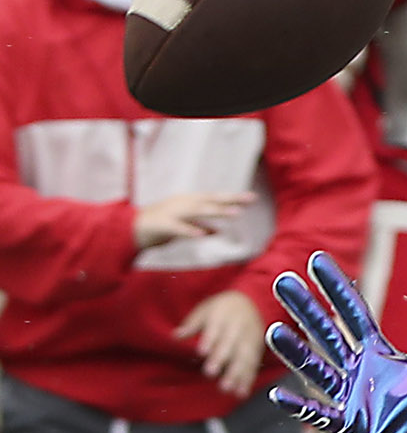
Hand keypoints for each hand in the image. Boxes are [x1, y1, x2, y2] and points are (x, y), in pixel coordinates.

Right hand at [134, 192, 250, 250]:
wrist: (127, 231)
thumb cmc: (157, 228)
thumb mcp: (183, 227)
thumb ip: (200, 227)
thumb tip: (217, 231)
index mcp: (186, 203)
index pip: (212, 198)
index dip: (231, 198)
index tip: (251, 198)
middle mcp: (180, 204)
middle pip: (208, 200)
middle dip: (230, 199)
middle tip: (250, 199)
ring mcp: (170, 213)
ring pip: (197, 211)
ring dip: (216, 212)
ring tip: (235, 214)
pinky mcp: (160, 225)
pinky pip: (178, 228)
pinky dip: (190, 230)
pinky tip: (203, 234)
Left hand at [175, 290, 269, 396]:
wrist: (252, 302)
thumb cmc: (222, 309)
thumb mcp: (205, 309)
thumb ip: (191, 324)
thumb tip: (175, 336)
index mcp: (223, 316)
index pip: (215, 329)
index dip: (209, 340)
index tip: (201, 352)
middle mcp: (238, 328)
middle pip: (230, 345)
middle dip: (221, 360)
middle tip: (210, 373)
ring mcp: (250, 340)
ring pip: (244, 358)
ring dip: (237, 374)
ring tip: (227, 389)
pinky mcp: (257, 351)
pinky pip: (254, 366)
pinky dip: (248, 380)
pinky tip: (241, 392)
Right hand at [266, 254, 406, 432]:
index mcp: (382, 357)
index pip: (354, 313)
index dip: (336, 287)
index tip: (316, 259)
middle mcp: (362, 375)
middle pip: (327, 334)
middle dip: (306, 309)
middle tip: (283, 280)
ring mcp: (353, 401)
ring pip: (317, 370)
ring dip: (296, 352)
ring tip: (274, 329)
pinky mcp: (354, 430)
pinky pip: (323, 417)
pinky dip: (302, 407)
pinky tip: (277, 394)